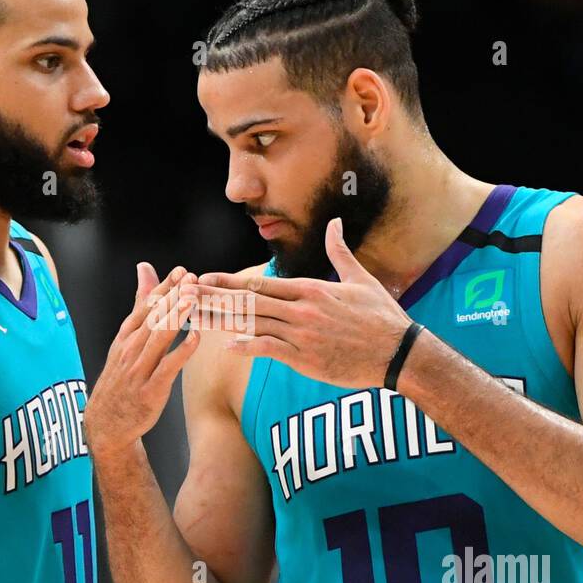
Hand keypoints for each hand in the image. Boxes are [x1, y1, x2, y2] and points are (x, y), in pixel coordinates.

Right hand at [84, 263, 200, 457]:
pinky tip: (196, 338)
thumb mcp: (125, 341)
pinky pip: (167, 367)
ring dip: (176, 318)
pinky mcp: (150, 390)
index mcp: (125, 337)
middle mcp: (130, 350)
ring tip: (192, 300)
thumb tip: (145, 269)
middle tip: (190, 279)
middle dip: (172, 297)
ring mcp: (139, 370)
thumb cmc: (121, 379)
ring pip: (158, 339)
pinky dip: (182, 351)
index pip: (144, 307)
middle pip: (152, 319)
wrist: (107, 422)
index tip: (180, 271)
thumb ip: (139, 305)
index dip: (163, 288)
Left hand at [188, 217, 413, 388]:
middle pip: (248, 301)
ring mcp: (302, 334)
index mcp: (310, 289)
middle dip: (213, 298)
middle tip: (184, 295)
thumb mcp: (360, 279)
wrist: (399, 352)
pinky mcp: (306, 358)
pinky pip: (271, 350)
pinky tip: (229, 346)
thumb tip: (334, 223)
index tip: (205, 279)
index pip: (260, 282)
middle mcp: (301, 309)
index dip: (228, 282)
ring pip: (253, 324)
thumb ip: (339, 252)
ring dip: (221, 321)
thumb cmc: (381, 317)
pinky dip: (249, 347)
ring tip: (193, 318)